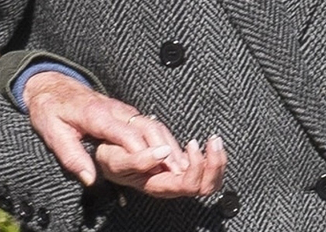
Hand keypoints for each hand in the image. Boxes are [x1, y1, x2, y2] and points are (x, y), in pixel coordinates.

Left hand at [21, 71, 188, 186]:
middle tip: (179, 171)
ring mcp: (121, 110)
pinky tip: (172, 153)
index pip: (126, 134)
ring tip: (181, 166)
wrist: (50, 86)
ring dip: (169, 144)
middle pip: (146, 128)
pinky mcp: (125, 112)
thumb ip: (71, 156)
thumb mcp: (52, 133)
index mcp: (96, 115)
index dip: (143, 151)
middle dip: (165, 149)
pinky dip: (163, 138)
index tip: (159, 165)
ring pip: (152, 124)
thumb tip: (89, 179)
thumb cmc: (50, 110)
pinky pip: (148, 124)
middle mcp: (114, 110)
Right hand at [95, 134, 226, 197]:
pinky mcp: (181, 168)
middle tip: (213, 141)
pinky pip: (206, 169)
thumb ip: (139, 160)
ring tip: (214, 140)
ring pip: (210, 180)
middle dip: (214, 165)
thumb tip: (162, 153)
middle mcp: (172, 186)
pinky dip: (212, 157)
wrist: (108, 154)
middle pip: (206, 186)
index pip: (188, 185)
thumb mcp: (117, 159)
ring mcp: (179, 178)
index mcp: (159, 186)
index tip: (190, 145)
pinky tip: (209, 143)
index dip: (195, 167)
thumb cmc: (110, 158)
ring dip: (217, 161)